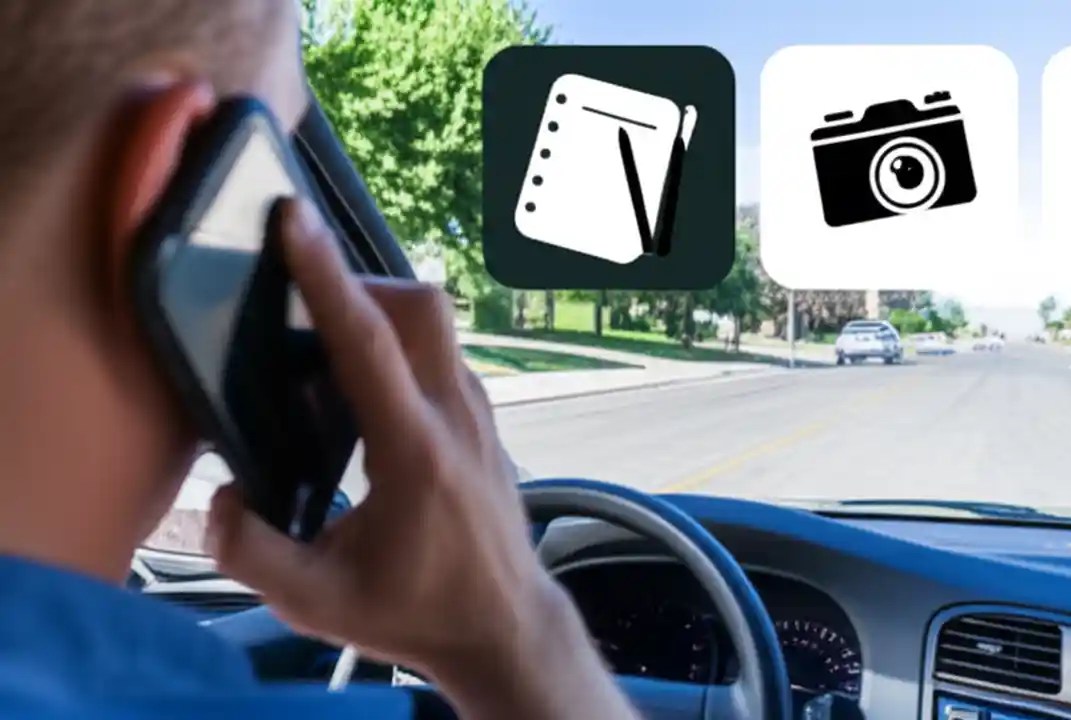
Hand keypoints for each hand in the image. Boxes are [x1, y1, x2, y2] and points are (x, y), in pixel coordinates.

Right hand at [207, 199, 634, 718]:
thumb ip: (252, 552)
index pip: (369, 342)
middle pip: (421, 306)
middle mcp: (456, 416)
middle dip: (358, 283)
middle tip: (302, 310)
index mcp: (416, 451)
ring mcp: (478, 413)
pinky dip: (398, 346)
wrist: (505, 628)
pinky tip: (359, 398)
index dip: (326, 276)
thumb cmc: (418, 612)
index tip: (294, 218)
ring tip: (320, 360)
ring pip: (436, 324)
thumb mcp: (317, 604)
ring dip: (379, 315)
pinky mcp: (482, 419)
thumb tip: (223, 496)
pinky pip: (440, 353)